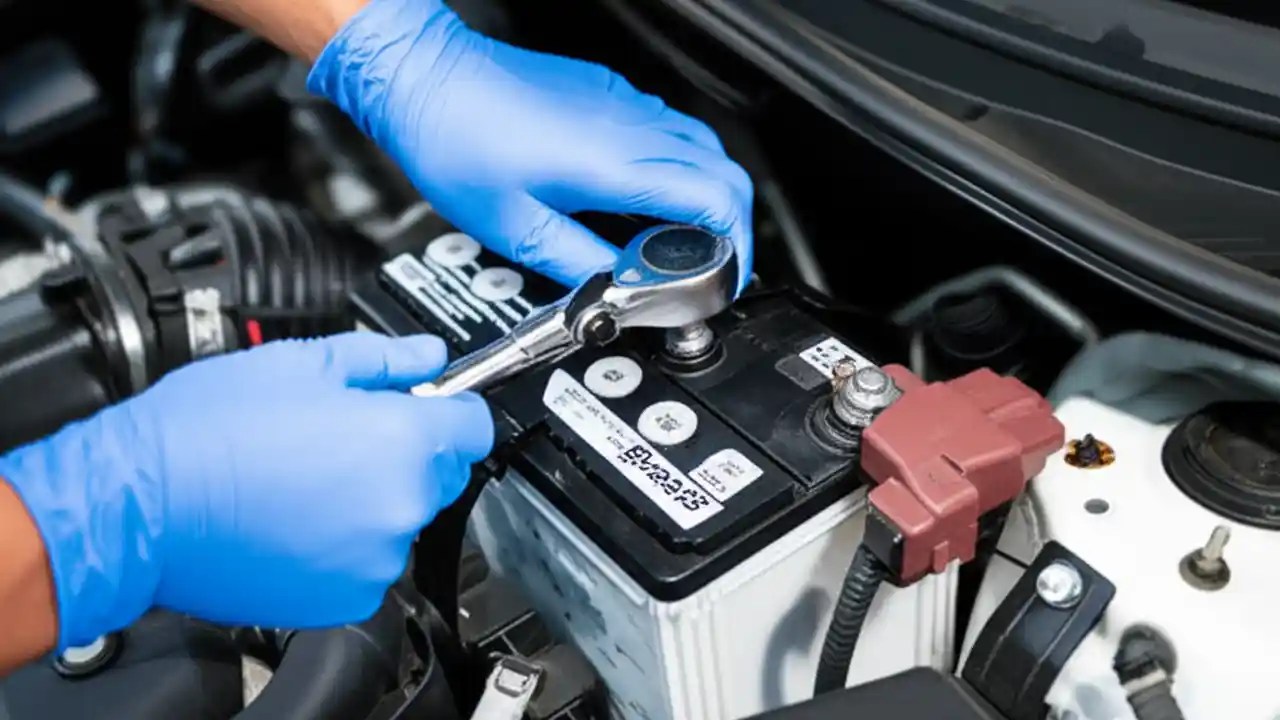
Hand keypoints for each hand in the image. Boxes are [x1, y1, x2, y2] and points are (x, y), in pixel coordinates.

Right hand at [0, 332, 491, 648]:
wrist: (140, 506)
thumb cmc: (207, 432)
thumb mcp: (302, 363)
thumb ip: (384, 360)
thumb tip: (429, 357)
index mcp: (402, 438)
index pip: (474, 424)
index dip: (450, 409)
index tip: (428, 406)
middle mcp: (401, 503)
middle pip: (441, 472)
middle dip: (407, 451)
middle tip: (343, 436)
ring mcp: (377, 557)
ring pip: (400, 517)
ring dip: (372, 500)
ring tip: (305, 478)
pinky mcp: (349, 598)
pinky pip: (369, 561)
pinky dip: (345, 545)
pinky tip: (296, 517)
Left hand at [307, 0, 753, 289]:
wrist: (424, 77)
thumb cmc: (456, 141)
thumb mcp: (515, 230)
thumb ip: (577, 267)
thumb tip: (612, 291)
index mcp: (615, 165)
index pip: (717, 201)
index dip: (737, 248)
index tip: (724, 279)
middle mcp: (631, 128)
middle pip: (727, 174)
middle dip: (736, 228)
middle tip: (715, 266)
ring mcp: (625, 105)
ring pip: (706, 148)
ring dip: (711, 196)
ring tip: (684, 238)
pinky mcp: (610, 95)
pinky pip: (672, 129)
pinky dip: (683, 168)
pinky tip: (650, 194)